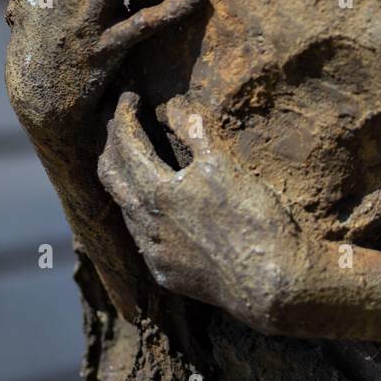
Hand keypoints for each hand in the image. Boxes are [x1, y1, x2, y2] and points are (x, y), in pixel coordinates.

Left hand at [98, 92, 305, 331]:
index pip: (125, 145)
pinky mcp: (168, 276)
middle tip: (121, 123)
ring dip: (126, 181)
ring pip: (125, 210)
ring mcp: (155, 255)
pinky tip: (158, 209)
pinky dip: (142, 213)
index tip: (129, 96)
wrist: (269, 284)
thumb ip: (196, 131)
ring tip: (136, 161)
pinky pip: (143, 238)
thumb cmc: (251, 218)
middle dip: (112, 146)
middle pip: (111, 178)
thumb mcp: (224, 165)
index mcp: (156, 193)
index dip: (124, 116)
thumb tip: (176, 105)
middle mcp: (145, 226)